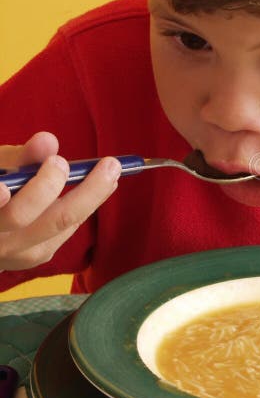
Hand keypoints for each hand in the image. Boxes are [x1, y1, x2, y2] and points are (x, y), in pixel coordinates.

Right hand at [0, 132, 120, 270]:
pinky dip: (84, 205)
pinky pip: (66, 229)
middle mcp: (2, 243)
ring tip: (112, 170)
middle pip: (53, 219)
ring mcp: (19, 255)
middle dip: (84, 190)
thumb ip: (20, 158)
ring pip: (64, 225)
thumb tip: (48, 141)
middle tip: (108, 164)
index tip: (58, 162)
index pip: (13, 208)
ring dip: (93, 196)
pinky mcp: (36, 256)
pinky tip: (103, 187)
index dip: (38, 189)